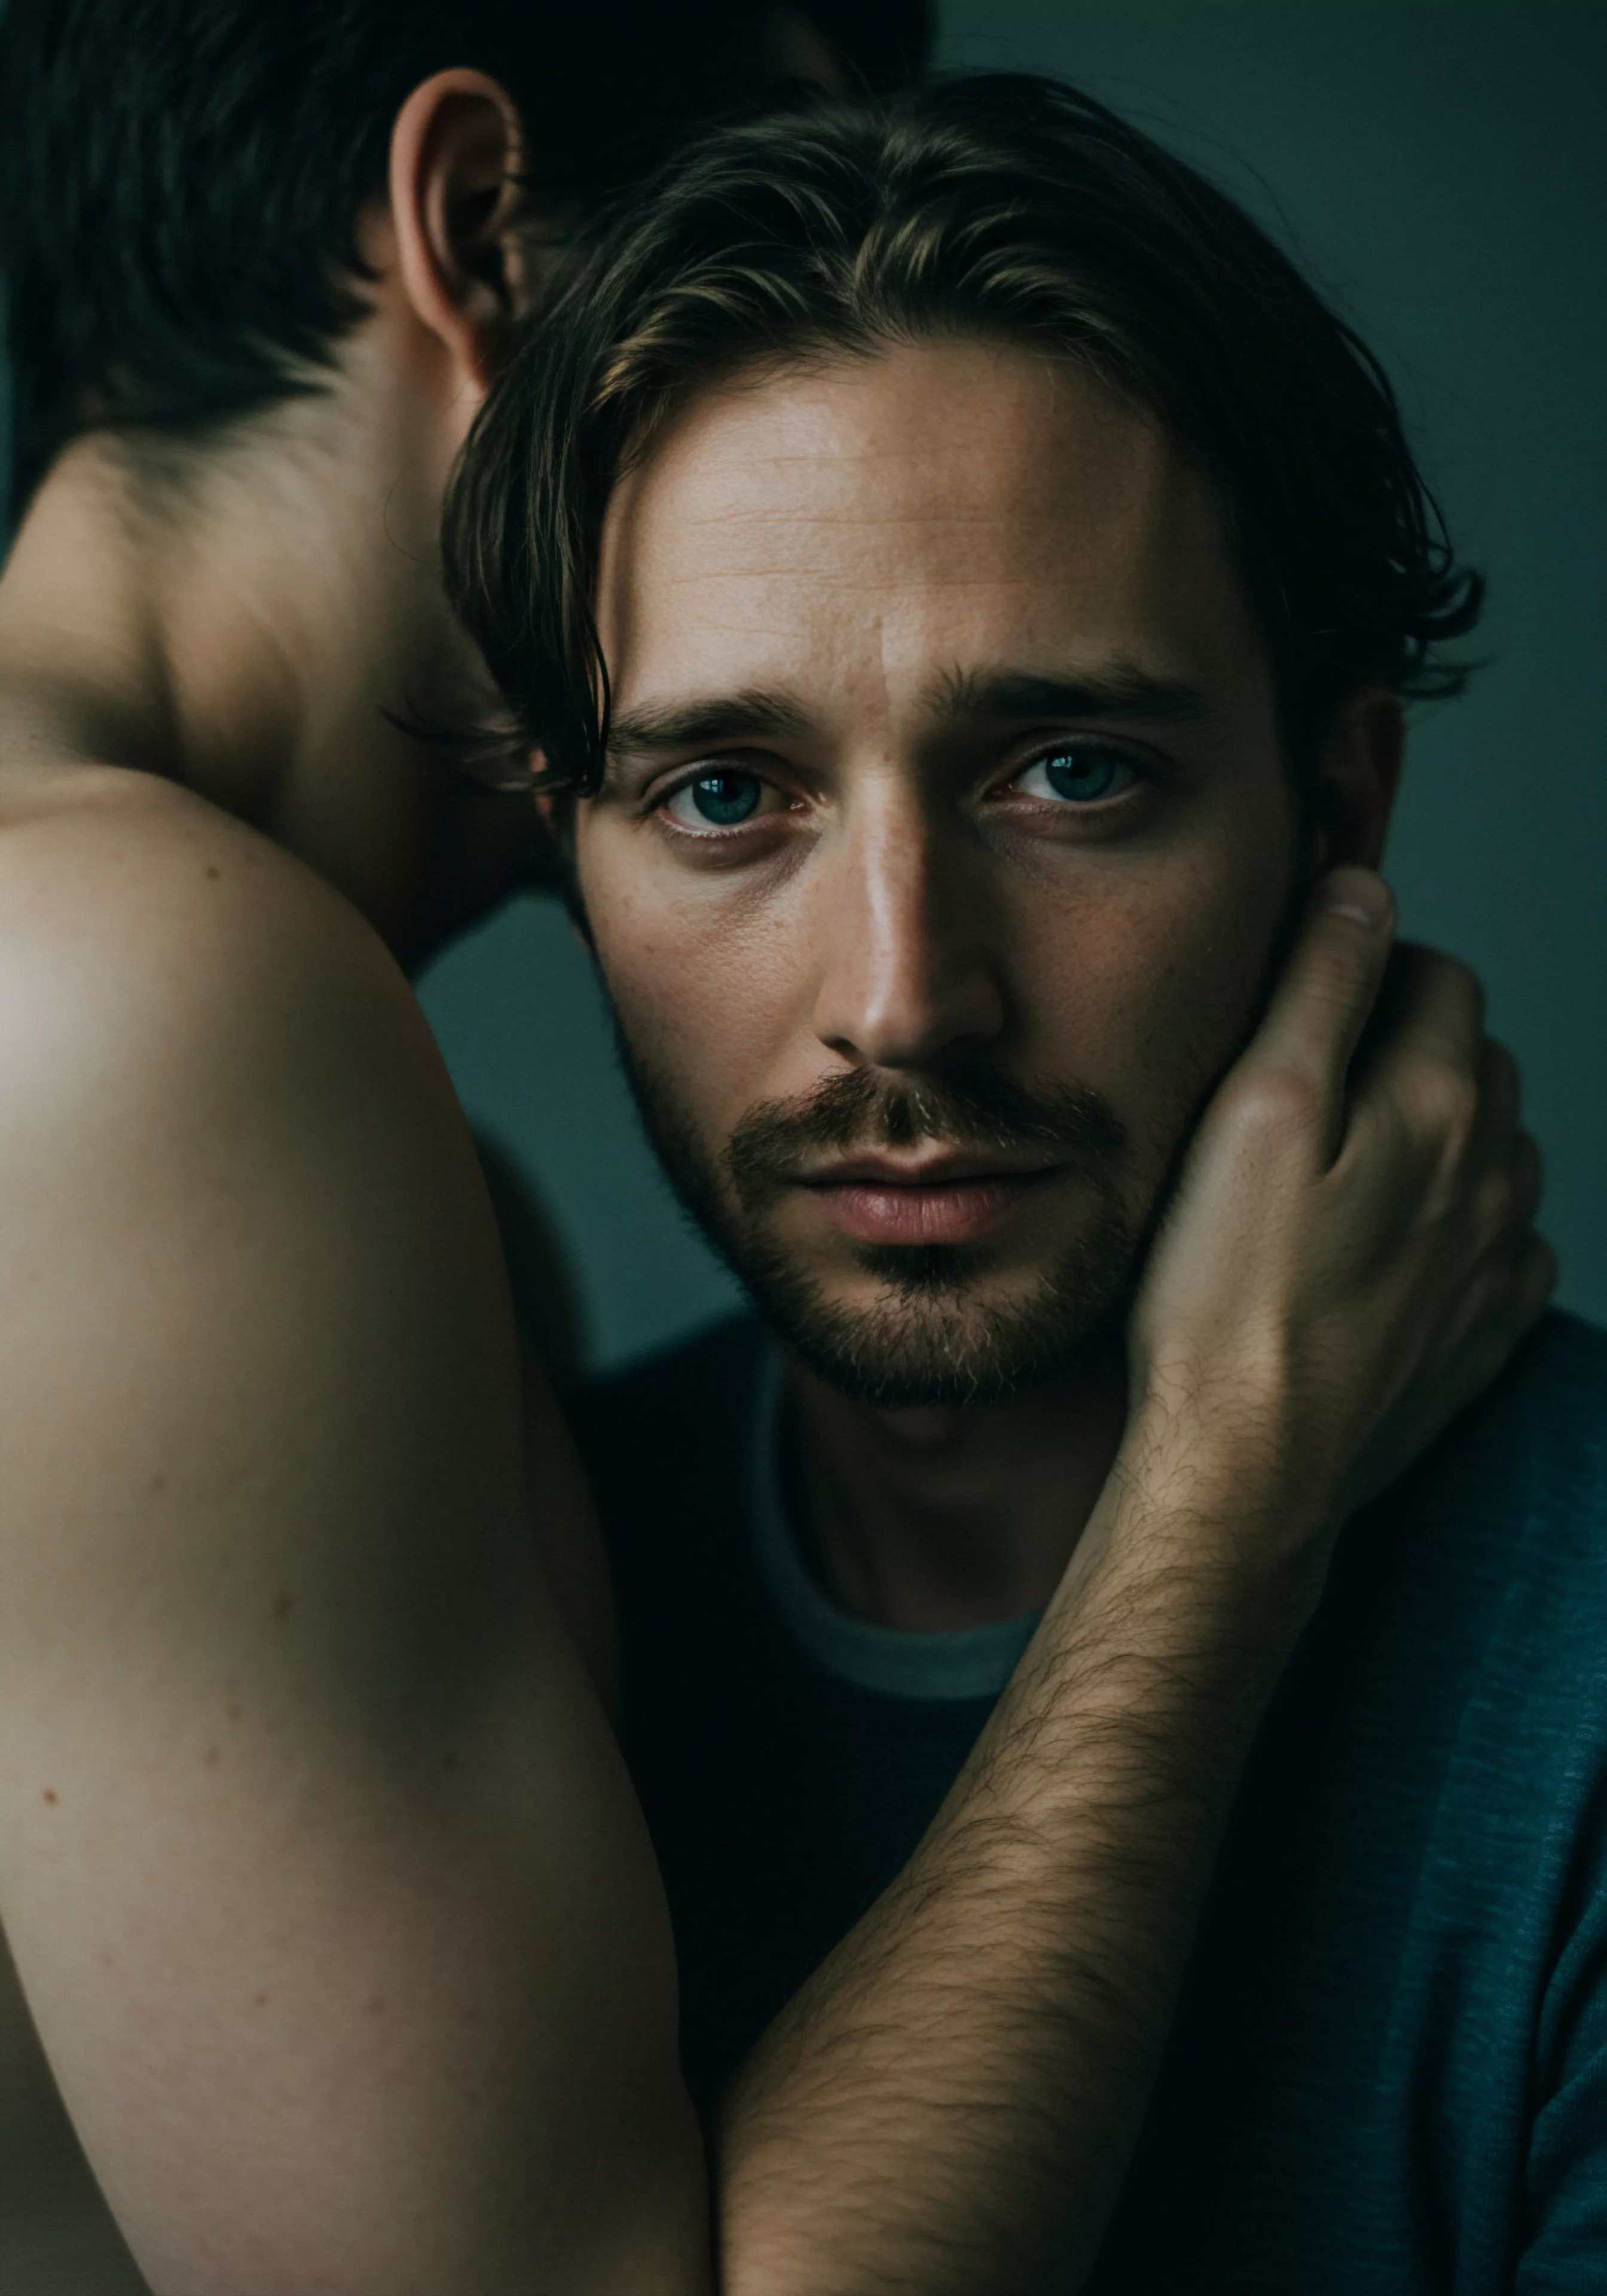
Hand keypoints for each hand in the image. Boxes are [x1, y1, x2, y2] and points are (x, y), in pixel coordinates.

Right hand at [1124, 867, 1552, 1566]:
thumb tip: (1364, 890)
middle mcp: (1492, 1177)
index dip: (1368, 967)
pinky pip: (1506, 1246)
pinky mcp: (1482, 1334)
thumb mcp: (1252, 1110)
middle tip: (1308, 1083)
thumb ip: (1319, 989)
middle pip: (1474, 1058)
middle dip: (1408, 1044)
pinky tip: (1387, 1245)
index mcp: (1438, 1105)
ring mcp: (1496, 1264)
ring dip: (1441, 1132)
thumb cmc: (1223, 1296)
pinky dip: (1463, 1224)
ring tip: (1343, 1164)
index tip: (1300, 1002)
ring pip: (1497, 1150)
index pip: (1438, 975)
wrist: (1249, 1470)